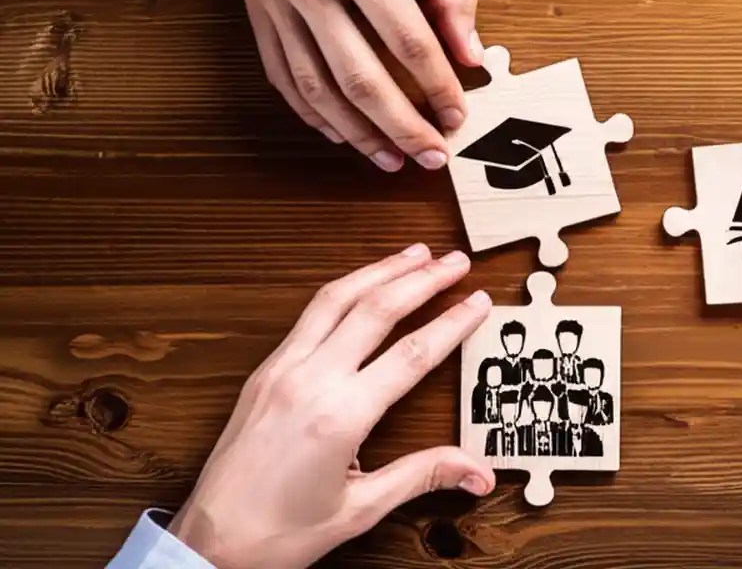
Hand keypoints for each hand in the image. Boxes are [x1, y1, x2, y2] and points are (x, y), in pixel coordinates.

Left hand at [169, 245, 495, 567]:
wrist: (211, 541)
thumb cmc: (278, 533)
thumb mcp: (360, 508)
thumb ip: (422, 475)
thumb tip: (477, 470)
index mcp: (339, 415)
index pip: (412, 354)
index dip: (452, 323)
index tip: (479, 301)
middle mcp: (309, 381)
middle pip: (376, 309)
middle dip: (422, 279)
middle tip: (455, 260)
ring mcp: (282, 370)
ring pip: (337, 299)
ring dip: (379, 270)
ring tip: (414, 252)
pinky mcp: (264, 373)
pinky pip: (309, 316)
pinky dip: (343, 291)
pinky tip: (361, 284)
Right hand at [232, 0, 482, 171]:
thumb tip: (471, 52)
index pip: (409, 45)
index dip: (439, 88)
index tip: (459, 115)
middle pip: (361, 80)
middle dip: (402, 127)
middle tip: (432, 155)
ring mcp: (274, 0)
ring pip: (316, 89)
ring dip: (356, 133)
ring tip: (389, 159)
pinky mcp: (254, 6)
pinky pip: (280, 74)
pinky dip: (311, 112)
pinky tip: (339, 132)